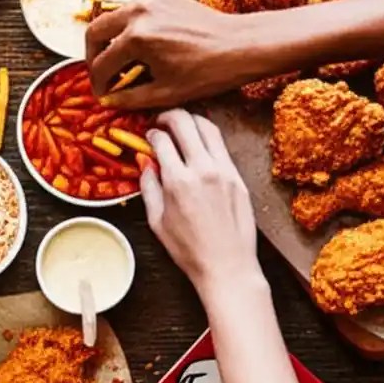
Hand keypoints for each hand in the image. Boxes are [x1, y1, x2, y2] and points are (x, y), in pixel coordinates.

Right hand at [86, 0, 271, 108]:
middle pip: (94, 32)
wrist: (239, 45)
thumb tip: (106, 99)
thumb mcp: (165, 94)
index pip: (102, 63)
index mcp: (136, 38)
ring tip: (112, 50)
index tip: (102, 93)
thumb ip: (129, 98)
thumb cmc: (206, 73)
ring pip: (105, 10)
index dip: (98, 84)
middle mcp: (136, 12)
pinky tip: (127, 29)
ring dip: (103, 32)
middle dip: (93, 55)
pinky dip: (119, 12)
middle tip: (101, 72)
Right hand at [140, 110, 258, 293]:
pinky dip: (207, 138)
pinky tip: (199, 146)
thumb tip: (145, 162)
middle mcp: (203, 169)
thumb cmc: (188, 249)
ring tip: (181, 126)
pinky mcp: (238, 177)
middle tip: (161, 121)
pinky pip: (222, 146)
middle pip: (185, 123)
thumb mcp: (156, 220)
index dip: (151, 133)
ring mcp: (225, 171)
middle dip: (169, 116)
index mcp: (178, 181)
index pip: (162, 139)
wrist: (227, 266)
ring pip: (208, 127)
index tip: (148, 136)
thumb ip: (149, 186)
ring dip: (191, 120)